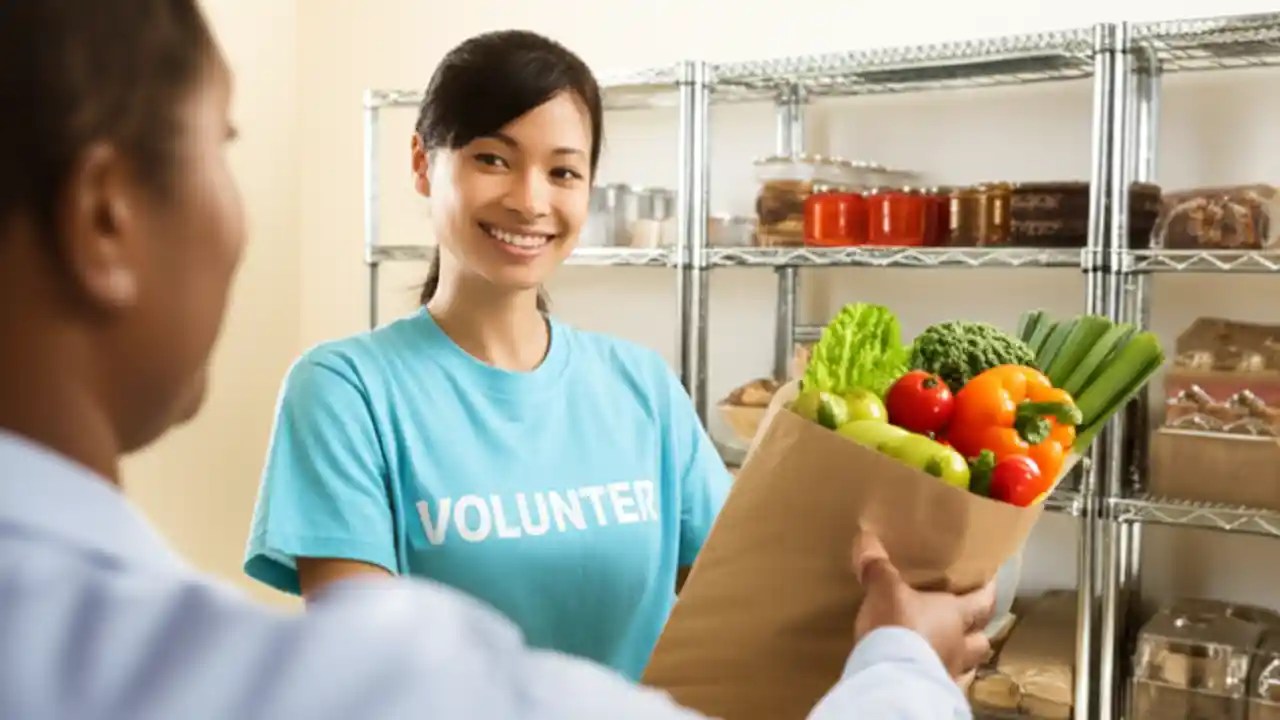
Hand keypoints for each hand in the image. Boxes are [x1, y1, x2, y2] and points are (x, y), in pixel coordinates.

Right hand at [852, 531, 995, 678]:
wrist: (891, 676)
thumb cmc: (898, 624)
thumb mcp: (883, 590)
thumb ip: (877, 567)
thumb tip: (866, 537)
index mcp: (954, 615)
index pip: (983, 602)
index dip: (988, 591)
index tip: (991, 581)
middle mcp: (959, 646)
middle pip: (982, 641)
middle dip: (979, 633)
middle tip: (970, 625)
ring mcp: (950, 673)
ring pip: (969, 667)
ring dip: (963, 660)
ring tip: (952, 654)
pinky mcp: (936, 693)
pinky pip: (947, 687)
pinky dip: (942, 680)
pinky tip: (932, 677)